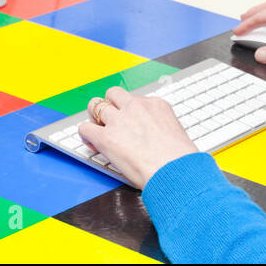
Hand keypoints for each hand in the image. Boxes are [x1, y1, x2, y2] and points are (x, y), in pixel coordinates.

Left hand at [78, 87, 197, 188]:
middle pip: (113, 93)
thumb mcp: (175, 134)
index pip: (135, 99)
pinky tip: (90, 141)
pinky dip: (85, 134)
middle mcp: (136, 107)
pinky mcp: (106, 137)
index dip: (127, 110)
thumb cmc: (180, 161)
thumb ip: (160, 128)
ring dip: (95, 116)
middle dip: (109, 104)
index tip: (128, 121)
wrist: (175, 171)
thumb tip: (153, 137)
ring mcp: (120, 120)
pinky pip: (85, 128)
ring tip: (96, 127)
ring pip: (96, 106)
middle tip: (109, 118)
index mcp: (156, 105)